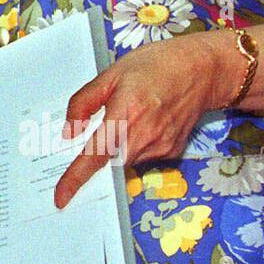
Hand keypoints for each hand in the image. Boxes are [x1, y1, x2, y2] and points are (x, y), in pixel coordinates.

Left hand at [54, 32, 229, 208]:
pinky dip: (135, 144)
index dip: (75, 179)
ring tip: (130, 114)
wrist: (202, 69)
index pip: (95, 155)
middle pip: (109, 162)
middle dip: (97, 156)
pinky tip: (145, 121)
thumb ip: (84, 103)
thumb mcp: (110, 74)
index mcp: (125, 114)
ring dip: (118, 147)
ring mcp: (161, 147)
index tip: (61, 197)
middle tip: (98, 131)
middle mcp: (145, 136)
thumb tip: (70, 131)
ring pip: (125, 161)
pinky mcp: (172, 151)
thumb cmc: (157, 65)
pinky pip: (143, 156)